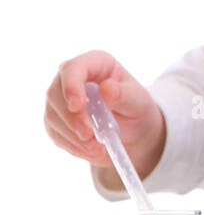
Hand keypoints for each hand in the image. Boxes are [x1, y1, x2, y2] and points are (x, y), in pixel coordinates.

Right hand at [45, 50, 165, 179]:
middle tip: (90, 136)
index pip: (74, 68)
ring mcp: (60, 99)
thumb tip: (106, 88)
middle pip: (56, 93)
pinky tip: (91, 150)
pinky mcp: (56, 121)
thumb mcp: (138, 101)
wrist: (133, 130)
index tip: (77, 106)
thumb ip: (124, 95)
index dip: (71, 85)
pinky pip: (56, 133)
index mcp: (95, 64)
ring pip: (53, 115)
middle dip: (72, 118)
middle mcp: (72, 78)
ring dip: (73, 136)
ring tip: (98, 148)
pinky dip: (73, 145)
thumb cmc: (136, 108)